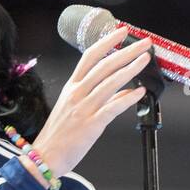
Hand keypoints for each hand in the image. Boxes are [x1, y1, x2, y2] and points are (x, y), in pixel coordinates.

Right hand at [24, 26, 152, 181]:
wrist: (45, 157)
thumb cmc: (57, 136)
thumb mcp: (72, 109)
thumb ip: (95, 97)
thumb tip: (122, 90)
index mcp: (71, 87)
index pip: (89, 57)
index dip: (107, 42)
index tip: (121, 32)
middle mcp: (77, 94)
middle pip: (104, 65)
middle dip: (126, 51)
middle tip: (143, 43)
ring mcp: (84, 108)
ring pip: (110, 82)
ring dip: (130, 69)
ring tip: (145, 60)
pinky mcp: (91, 124)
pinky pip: (112, 108)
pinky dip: (127, 98)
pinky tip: (139, 92)